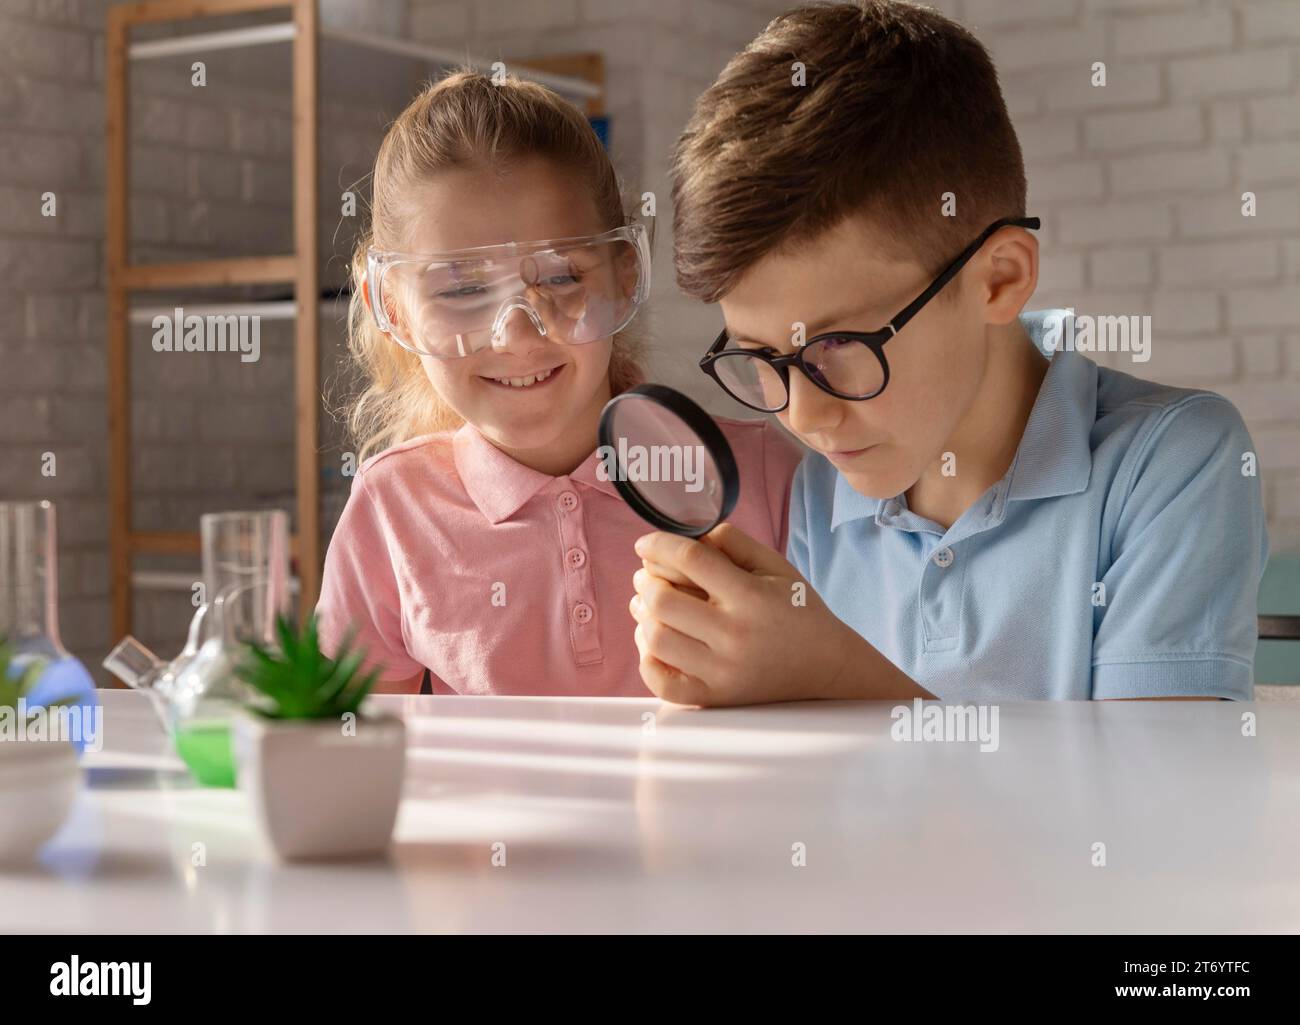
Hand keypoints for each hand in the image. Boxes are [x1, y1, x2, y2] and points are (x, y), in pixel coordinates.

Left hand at [629, 523, 919, 705]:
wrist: (825, 669)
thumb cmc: (798, 612)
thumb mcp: (776, 568)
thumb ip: (734, 544)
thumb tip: (690, 534)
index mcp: (750, 596)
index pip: (690, 560)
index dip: (658, 545)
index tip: (645, 544)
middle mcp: (734, 635)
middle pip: (662, 599)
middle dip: (645, 580)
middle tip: (646, 576)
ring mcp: (722, 672)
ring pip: (655, 638)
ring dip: (642, 615)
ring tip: (647, 605)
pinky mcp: (714, 698)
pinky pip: (661, 681)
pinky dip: (647, 659)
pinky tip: (654, 642)